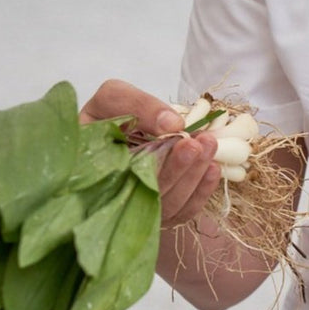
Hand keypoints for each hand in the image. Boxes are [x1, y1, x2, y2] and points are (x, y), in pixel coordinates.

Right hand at [80, 80, 219, 228]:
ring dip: (193, 178)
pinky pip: (181, 211)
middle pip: (151, 196)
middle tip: (198, 144)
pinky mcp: (160, 211)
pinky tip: (212, 170)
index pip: (125, 181)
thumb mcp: (113, 98)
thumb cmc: (109, 113)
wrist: (115, 125)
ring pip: (169, 206)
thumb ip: (138, 106)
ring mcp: (139, 208)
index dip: (156, 165)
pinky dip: (200, 192)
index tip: (182, 140)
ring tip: (209, 148)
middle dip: (180, 169)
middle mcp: (115, 199)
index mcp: (96, 175)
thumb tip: (174, 124)